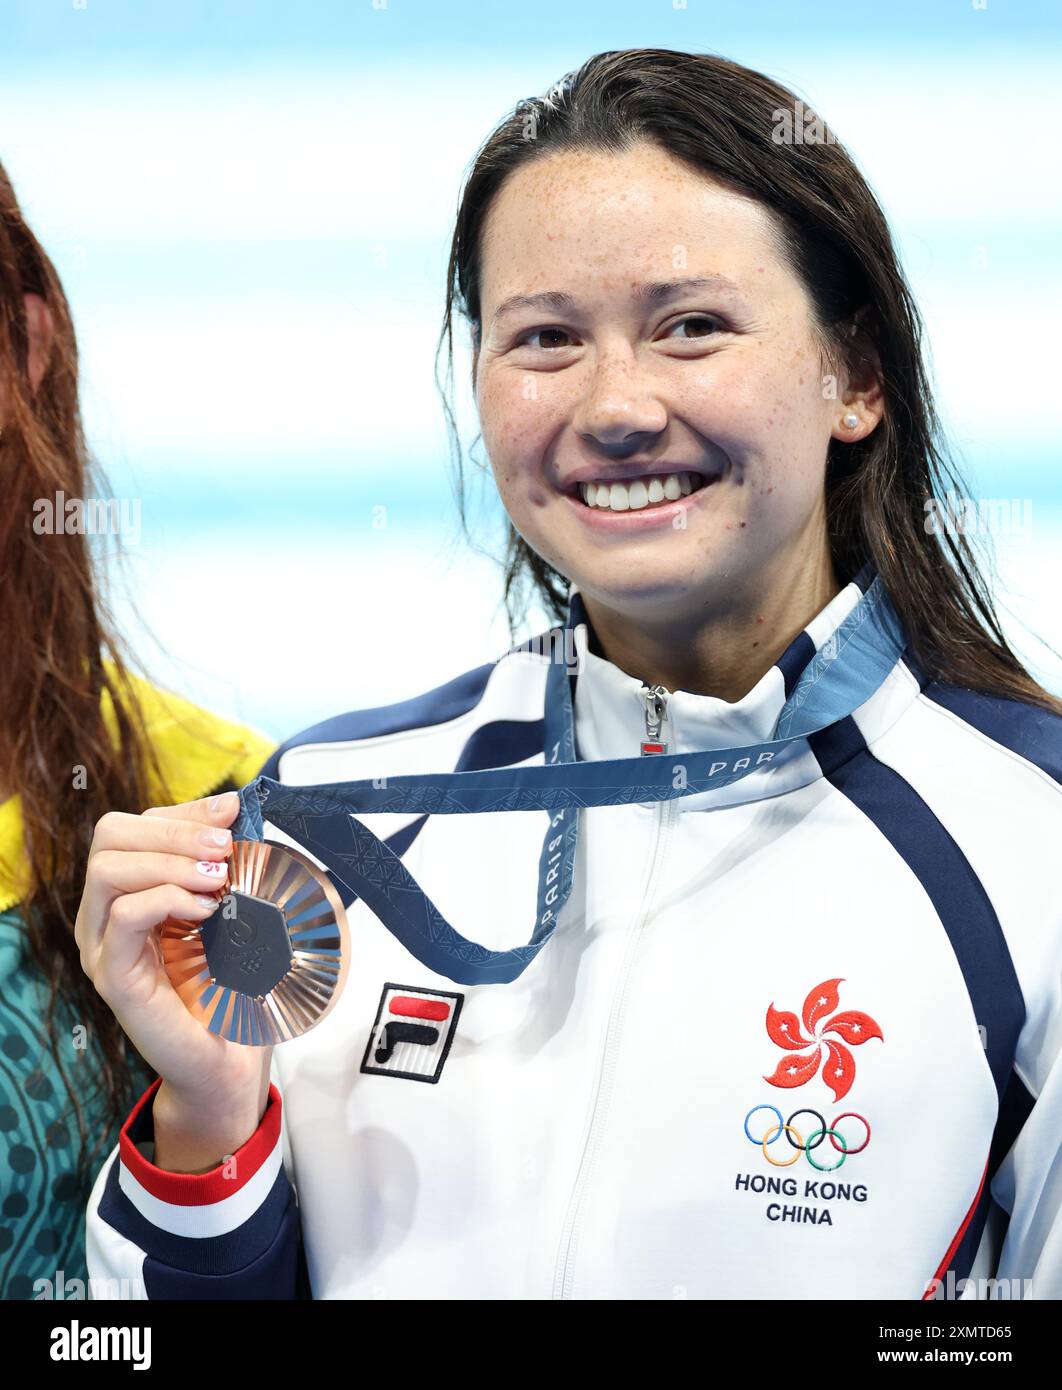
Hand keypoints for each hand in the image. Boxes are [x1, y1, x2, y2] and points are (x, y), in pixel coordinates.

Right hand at [76, 790, 271, 1168]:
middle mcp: (103, 916)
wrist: (229, 1058)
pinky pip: (123, 918)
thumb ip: (224, 860)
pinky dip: (167, 899)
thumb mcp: (232, 908)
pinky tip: (205, 911)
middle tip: (224, 848)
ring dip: (171, 862)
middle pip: (109, 837)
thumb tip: (233, 806)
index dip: (182, 812)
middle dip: (174, 830)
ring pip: (108, 870)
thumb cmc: (230, 985)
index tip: (231, 813)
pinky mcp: (114, 978)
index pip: (132, 827)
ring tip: (217, 880)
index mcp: (126, 893)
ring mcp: (103, 947)